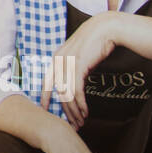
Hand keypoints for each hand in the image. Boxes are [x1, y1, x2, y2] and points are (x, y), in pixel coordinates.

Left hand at [41, 11, 119, 128]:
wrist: (106, 28)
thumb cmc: (95, 41)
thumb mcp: (80, 54)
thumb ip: (74, 66)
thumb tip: (75, 82)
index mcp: (57, 57)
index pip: (46, 81)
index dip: (44, 97)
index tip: (44, 110)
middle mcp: (59, 60)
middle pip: (57, 92)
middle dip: (64, 110)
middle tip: (70, 124)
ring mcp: (67, 63)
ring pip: (66, 94)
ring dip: (73, 110)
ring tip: (80, 122)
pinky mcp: (78, 65)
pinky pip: (76, 90)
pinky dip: (80, 104)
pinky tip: (85, 112)